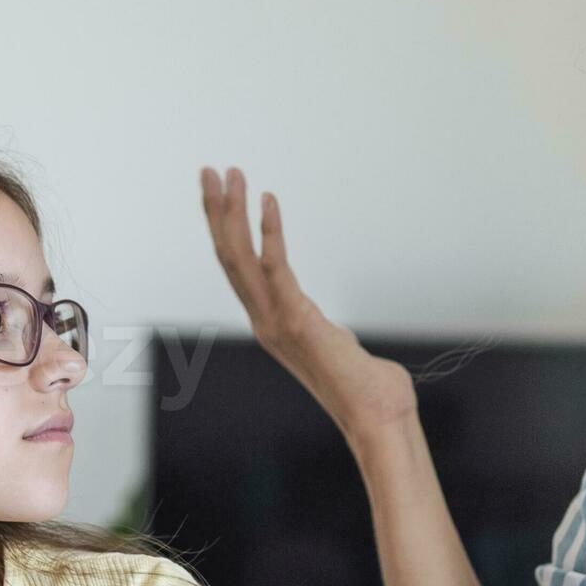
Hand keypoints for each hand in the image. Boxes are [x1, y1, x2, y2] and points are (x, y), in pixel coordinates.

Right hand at [200, 166, 417, 438]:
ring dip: (232, 212)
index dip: (226, 229)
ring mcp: (276, 322)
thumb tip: (336, 337)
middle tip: (210, 169)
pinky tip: (269, 200)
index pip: (238, 268)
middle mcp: (264, 320)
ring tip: (230, 173)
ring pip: (239, 258)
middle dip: (216, 210)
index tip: (224, 192)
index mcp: (270, 324)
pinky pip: (276, 267)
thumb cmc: (367, 388)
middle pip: (228, 256)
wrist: (375, 416)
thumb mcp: (335, 350)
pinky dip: (270, 231)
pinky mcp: (297, 320)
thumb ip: (326, 336)